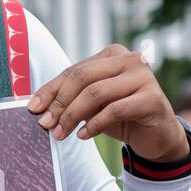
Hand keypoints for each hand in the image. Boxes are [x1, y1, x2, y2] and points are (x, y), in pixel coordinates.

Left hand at [28, 45, 188, 162]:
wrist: (157, 135)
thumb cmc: (122, 116)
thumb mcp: (94, 105)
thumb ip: (72, 99)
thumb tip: (39, 108)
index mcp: (113, 54)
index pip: (74, 70)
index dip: (51, 90)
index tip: (33, 109)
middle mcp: (130, 59)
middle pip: (83, 78)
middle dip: (60, 103)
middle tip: (46, 125)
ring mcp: (144, 77)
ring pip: (96, 93)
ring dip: (73, 116)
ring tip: (61, 134)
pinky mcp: (152, 98)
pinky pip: (115, 110)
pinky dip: (94, 125)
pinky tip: (83, 136)